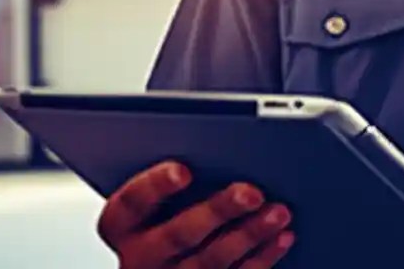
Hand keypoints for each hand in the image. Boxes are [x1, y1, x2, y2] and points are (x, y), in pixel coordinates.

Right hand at [97, 161, 294, 268]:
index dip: (156, 185)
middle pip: (178, 235)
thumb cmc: (166, 211)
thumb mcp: (155, 196)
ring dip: (250, 234)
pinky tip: (282, 236)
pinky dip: (263, 257)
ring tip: (278, 211)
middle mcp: (142, 257)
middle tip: (251, 192)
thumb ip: (172, 177)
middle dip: (218, 211)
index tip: (183, 169)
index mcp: (121, 225)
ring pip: (211, 261)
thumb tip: (215, 145)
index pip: (132, 203)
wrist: (167, 263)